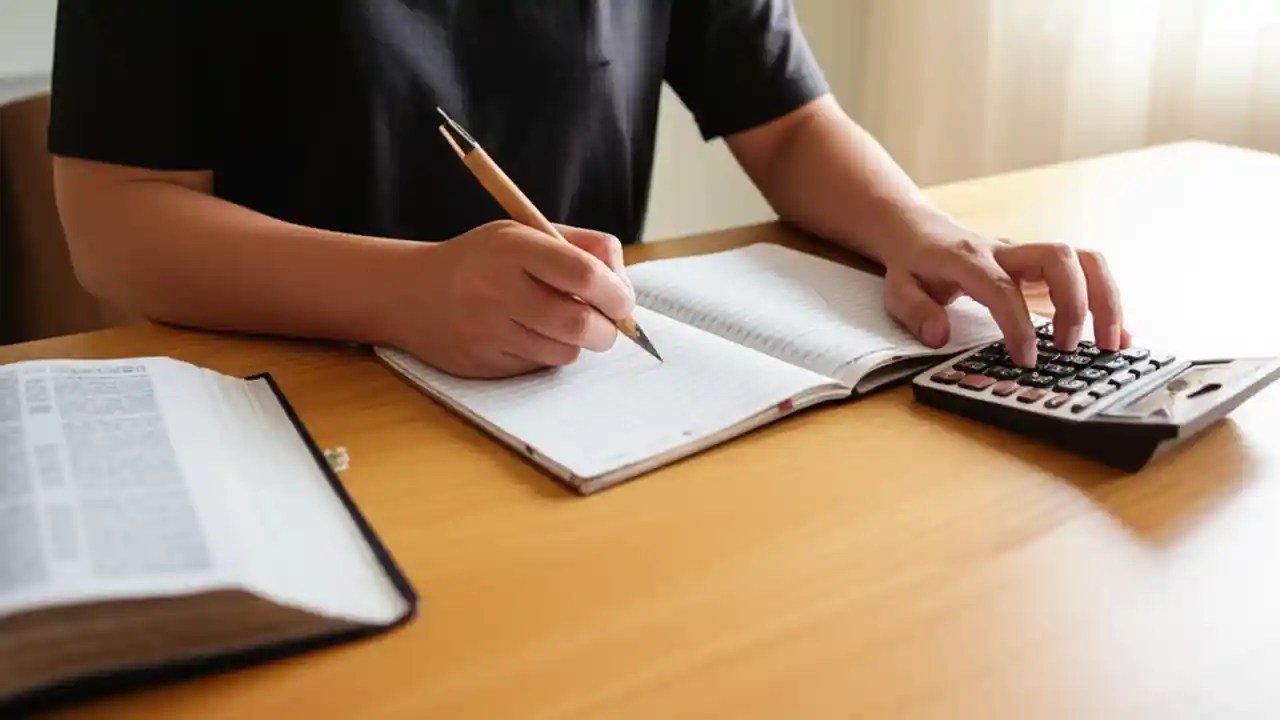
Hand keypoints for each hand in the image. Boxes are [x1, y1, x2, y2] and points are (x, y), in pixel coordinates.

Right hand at [388, 220, 634, 377]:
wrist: (412, 292)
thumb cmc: (484, 260)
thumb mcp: (525, 233)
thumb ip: (581, 247)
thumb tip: (623, 284)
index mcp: (513, 246)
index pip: (584, 274)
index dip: (616, 293)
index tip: (622, 301)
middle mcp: (495, 288)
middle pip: (579, 322)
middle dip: (606, 329)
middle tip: (607, 325)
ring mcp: (486, 329)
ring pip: (563, 351)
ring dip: (576, 343)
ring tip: (561, 325)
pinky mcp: (481, 363)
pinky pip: (538, 367)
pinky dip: (547, 355)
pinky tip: (528, 336)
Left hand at [882, 221, 1127, 367]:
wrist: (920, 230)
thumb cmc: (913, 264)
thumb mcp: (897, 289)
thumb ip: (915, 311)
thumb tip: (939, 335)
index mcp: (969, 258)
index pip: (1001, 287)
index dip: (1017, 323)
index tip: (1027, 358)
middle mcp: (1007, 251)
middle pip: (1059, 257)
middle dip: (1075, 303)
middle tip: (1071, 349)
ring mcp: (1029, 255)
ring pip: (1083, 260)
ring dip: (1105, 299)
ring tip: (1109, 343)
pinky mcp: (1042, 266)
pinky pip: (1085, 273)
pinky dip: (1107, 301)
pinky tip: (1119, 334)